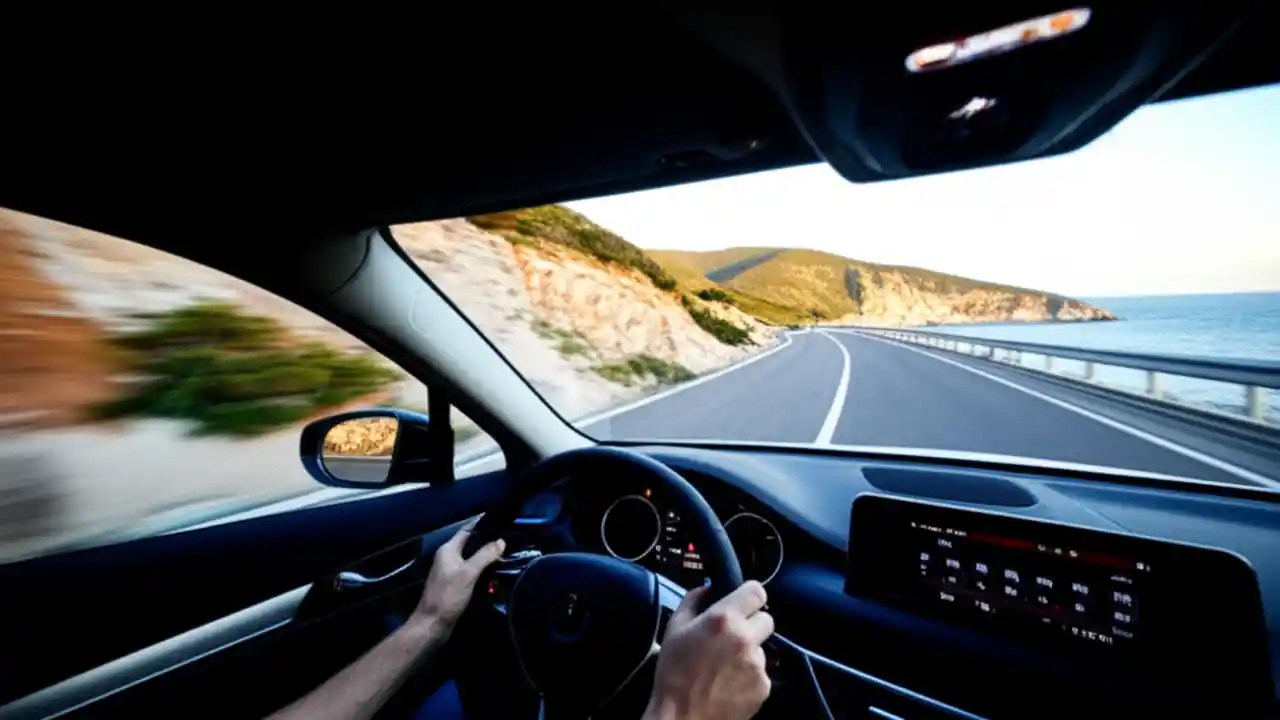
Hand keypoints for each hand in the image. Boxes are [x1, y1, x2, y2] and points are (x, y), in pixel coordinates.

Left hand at [414, 520, 504, 628]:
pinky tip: (496, 574)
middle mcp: (448, 558)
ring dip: (487, 558)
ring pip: (472, 559)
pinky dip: (483, 572)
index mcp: (448, 550)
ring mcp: (451, 572)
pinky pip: (472, 573)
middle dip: (488, 542)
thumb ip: (484, 555)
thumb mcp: (468, 573)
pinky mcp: (455, 585)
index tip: (500, 520)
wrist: (433, 623)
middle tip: (509, 540)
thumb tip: (501, 541)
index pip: (467, 530)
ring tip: (507, 555)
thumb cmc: (448, 595)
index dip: (482, 524)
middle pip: (471, 544)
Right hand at [644, 581, 773, 719]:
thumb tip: (708, 588)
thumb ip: (693, 601)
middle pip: (766, 620)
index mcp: (724, 619)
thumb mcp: (674, 628)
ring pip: (763, 649)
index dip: (750, 596)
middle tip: (733, 637)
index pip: (757, 592)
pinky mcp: (764, 687)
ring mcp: (758, 665)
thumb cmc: (673, 672)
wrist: (682, 718)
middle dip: (752, 624)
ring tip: (726, 666)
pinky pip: (762, 673)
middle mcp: (746, 639)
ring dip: (749, 652)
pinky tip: (730, 684)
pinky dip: (749, 676)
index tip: (742, 603)